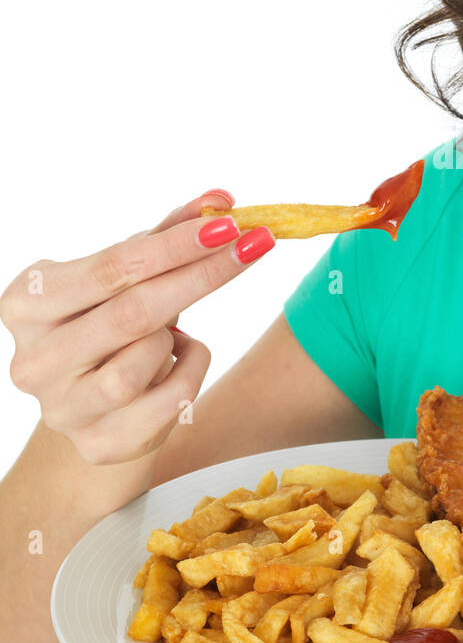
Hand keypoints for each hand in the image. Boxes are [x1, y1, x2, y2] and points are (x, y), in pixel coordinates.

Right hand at [1, 189, 275, 465]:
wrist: (97, 405)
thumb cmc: (112, 323)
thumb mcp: (128, 276)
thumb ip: (169, 234)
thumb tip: (222, 198)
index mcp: (27, 303)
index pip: (112, 267)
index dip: (176, 245)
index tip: (228, 223)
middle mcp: (33, 358)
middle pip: (133, 312)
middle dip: (202, 274)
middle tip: (254, 244)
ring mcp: (62, 408)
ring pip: (144, 361)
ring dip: (175, 336)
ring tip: (173, 329)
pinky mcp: (97, 444)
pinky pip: (168, 401)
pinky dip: (191, 370)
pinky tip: (183, 356)